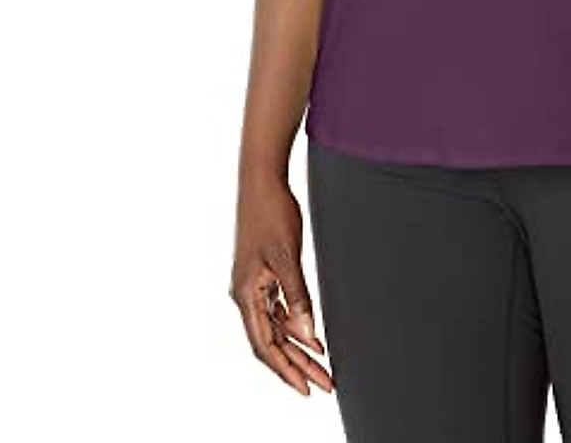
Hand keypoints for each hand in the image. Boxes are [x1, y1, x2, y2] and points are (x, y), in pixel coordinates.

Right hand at [230, 173, 333, 396]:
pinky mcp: (264, 273)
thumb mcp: (287, 256)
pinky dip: (295, 324)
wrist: (262, 181)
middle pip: (271, 342)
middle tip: (324, 384)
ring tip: (323, 367)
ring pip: (276, 327)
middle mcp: (246, 295)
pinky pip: (279, 310)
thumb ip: (297, 296)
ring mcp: (254, 285)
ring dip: (298, 348)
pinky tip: (314, 336)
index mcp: (246, 295)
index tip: (307, 388)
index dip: (286, 369)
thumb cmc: (272, 214)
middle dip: (297, 365)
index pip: (265, 345)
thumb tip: (308, 334)